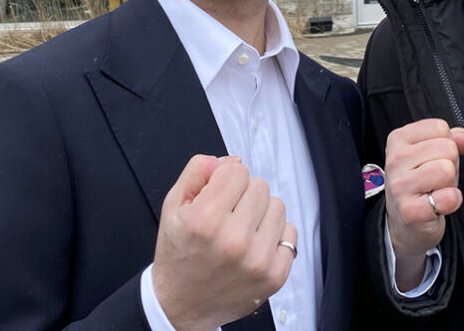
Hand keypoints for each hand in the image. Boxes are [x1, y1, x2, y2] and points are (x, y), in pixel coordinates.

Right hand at [152, 155, 295, 330]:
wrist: (181, 305)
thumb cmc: (178, 255)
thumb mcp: (173, 207)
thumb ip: (197, 172)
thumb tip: (230, 159)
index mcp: (205, 221)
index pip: (237, 171)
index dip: (225, 180)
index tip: (216, 196)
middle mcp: (233, 241)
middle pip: (259, 186)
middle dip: (243, 196)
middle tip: (226, 217)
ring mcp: (257, 260)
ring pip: (278, 206)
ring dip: (261, 213)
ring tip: (240, 231)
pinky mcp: (275, 275)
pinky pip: (290, 232)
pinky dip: (274, 235)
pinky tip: (254, 246)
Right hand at [383, 118, 463, 290]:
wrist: (405, 223)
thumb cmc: (421, 183)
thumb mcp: (432, 154)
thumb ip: (454, 140)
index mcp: (398, 139)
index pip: (440, 128)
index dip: (447, 145)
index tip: (433, 160)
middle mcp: (395, 160)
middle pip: (447, 148)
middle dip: (450, 165)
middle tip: (435, 180)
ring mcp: (400, 186)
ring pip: (447, 170)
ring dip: (450, 183)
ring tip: (435, 191)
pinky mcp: (411, 211)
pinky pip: (449, 197)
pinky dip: (451, 201)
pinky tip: (438, 205)